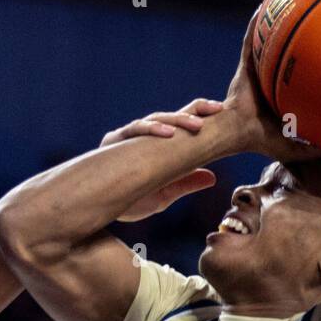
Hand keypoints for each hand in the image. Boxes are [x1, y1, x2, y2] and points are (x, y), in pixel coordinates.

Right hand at [99, 99, 218, 221]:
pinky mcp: (113, 141)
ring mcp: (128, 137)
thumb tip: (212, 177)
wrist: (97, 210)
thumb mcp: (163, 195)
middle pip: (172, 115)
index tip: (223, 113)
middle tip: (217, 110)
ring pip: (156, 119)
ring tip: (197, 126)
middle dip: (195, 111)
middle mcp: (144, 137)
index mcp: (158, 146)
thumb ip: (184, 184)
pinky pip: (134, 129)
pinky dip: (151, 129)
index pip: (181, 126)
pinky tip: (167, 134)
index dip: (201, 116)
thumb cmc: (129, 201)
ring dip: (178, 121)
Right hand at [224, 9, 320, 161]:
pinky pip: (250, 42)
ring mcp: (258, 72)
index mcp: (285, 97)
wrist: (236, 132)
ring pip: (270, 44)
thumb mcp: (300, 147)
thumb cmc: (262, 141)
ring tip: (291, 2)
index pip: (306, 77)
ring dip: (277, 25)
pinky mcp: (245, 67)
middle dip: (304, 37)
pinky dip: (255, 25)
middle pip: (291, 53)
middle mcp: (272, 80)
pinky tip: (263, 7)